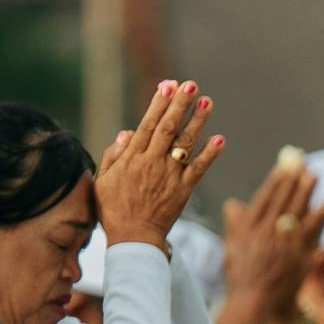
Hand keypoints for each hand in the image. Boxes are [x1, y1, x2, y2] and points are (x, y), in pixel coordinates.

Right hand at [92, 79, 222, 248]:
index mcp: (132, 159)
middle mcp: (152, 163)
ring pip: (186, 143)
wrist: (133, 239)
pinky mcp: (183, 190)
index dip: (158, 104)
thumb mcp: (103, 182)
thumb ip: (113, 156)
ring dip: (197, 121)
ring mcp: (170, 176)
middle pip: (168, 128)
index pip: (147, 125)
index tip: (167, 85)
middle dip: (180, 104)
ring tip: (207, 101)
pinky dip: (210, 154)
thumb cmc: (113, 210)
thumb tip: (126, 133)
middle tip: (190, 84)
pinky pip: (199, 169)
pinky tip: (219, 138)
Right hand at [215, 153, 323, 323]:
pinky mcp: (297, 256)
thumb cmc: (240, 276)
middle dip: (292, 180)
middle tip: (303, 163)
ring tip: (314, 175)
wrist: (251, 300)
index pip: (263, 199)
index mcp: (248, 228)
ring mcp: (282, 243)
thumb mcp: (232, 247)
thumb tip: (233, 202)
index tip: (284, 167)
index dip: (275, 182)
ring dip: (306, 192)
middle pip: (282, 201)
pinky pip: (311, 232)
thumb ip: (235, 223)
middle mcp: (264, 232)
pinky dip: (320, 218)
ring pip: (296, 211)